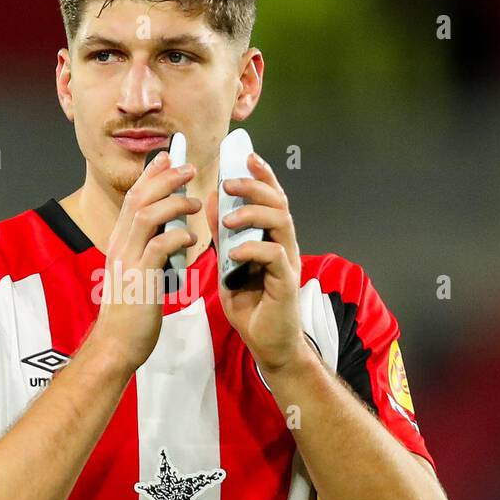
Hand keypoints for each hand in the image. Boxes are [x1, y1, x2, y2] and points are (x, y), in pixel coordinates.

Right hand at [88, 151, 201, 370]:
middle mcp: (120, 245)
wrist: (116, 344)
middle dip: (165, 178)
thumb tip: (168, 233)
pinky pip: (159, 247)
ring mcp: (128, 261)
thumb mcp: (138, 273)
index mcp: (120, 242)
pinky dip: (177, 237)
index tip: (168, 158)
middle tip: (189, 167)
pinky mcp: (139, 279)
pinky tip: (192, 238)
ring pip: (147, 215)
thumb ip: (148, 250)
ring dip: (174, 202)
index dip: (150, 175)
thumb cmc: (131, 313)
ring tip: (195, 201)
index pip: (133, 198)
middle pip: (138, 198)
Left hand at [204, 152, 306, 372]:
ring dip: (253, 215)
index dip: (259, 175)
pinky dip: (253, 249)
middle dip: (254, 187)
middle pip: (278, 202)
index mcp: (271, 236)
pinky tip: (234, 252)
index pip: (269, 197)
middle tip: (228, 183)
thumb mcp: (229, 263)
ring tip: (227, 220)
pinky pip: (274, 256)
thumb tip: (212, 202)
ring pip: (281, 223)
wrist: (266, 342)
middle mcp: (283, 244)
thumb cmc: (250, 303)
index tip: (243, 156)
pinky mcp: (286, 283)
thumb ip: (224, 235)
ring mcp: (288, 261)